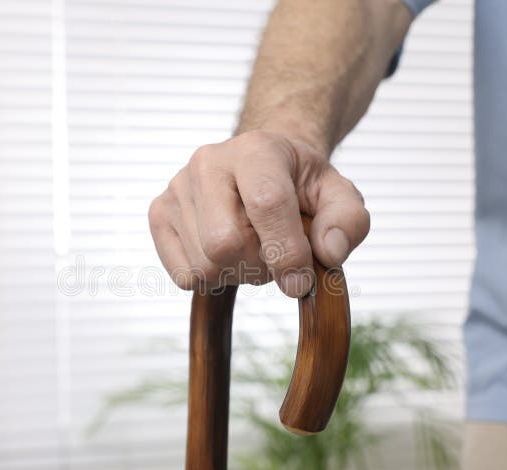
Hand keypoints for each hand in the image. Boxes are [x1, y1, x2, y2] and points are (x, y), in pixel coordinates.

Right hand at [148, 130, 369, 297]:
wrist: (258, 168)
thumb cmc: (299, 185)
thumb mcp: (338, 195)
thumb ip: (347, 221)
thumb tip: (329, 253)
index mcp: (256, 149)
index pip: (265, 204)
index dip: (287, 252)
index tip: (302, 282)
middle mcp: (207, 162)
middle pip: (224, 244)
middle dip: (258, 266)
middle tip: (276, 256)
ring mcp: (177, 187)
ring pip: (204, 265)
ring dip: (237, 274)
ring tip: (252, 249)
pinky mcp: (159, 213)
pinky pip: (183, 276)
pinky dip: (212, 278)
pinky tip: (227, 256)